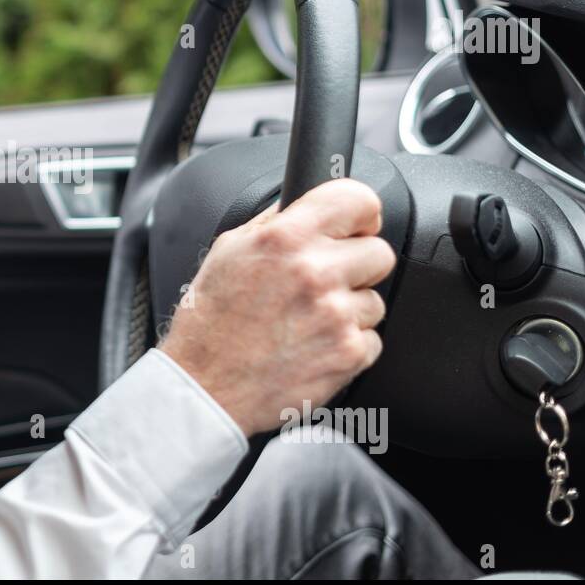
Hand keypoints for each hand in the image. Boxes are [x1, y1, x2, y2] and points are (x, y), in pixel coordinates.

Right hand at [159, 178, 396, 436]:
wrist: (205, 385)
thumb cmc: (211, 322)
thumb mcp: (229, 251)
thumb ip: (274, 222)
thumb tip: (304, 207)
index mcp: (286, 238)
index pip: (358, 199)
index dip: (361, 214)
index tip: (356, 226)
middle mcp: (315, 271)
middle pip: (379, 252)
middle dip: (356, 265)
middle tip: (324, 282)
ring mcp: (336, 315)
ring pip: (375, 299)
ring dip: (349, 309)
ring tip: (308, 321)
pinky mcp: (348, 353)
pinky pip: (371, 338)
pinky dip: (347, 344)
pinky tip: (312, 345)